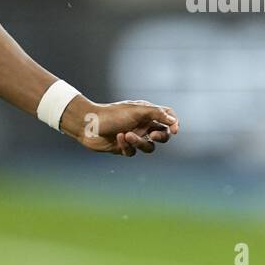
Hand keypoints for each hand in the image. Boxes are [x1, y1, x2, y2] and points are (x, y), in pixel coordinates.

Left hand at [63, 97, 179, 156]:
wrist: (88, 124)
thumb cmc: (112, 114)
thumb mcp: (136, 111)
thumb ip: (157, 114)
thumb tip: (174, 121)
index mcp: (147, 113)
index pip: (168, 117)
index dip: (174, 123)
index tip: (175, 130)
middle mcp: (142, 125)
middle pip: (162, 135)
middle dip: (160, 137)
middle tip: (153, 135)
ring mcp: (133, 136)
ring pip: (148, 147)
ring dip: (139, 143)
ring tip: (127, 135)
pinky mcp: (123, 147)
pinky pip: (132, 152)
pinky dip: (126, 147)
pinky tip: (117, 138)